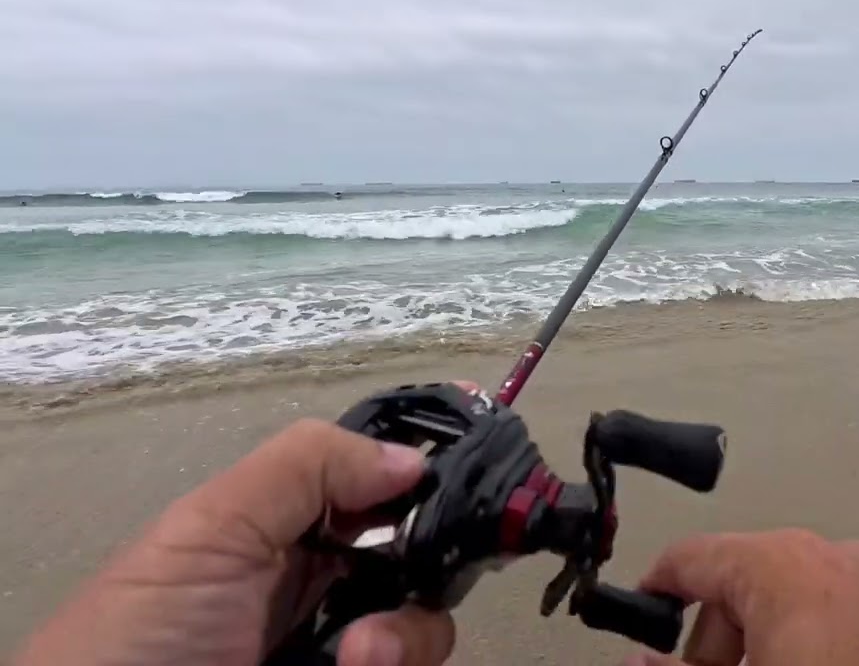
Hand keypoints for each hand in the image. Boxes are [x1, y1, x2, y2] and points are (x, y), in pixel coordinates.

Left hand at [13, 416, 456, 665]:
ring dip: (409, 634)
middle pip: (421, 564)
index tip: (460, 494)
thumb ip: (309, 467)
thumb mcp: (214, 525)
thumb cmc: (151, 627)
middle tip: (415, 579)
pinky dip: (396, 665)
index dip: (423, 492)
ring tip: (360, 655)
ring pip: (425, 630)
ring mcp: (340, 654)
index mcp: (288, 535)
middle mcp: (324, 593)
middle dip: (430, 568)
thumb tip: (414, 460)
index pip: (382, 498)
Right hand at [625, 529, 858, 665]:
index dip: (654, 590)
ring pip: (796, 597)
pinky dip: (819, 644)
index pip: (691, 557)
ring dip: (768, 641)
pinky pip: (844, 613)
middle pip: (744, 577)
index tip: (640, 616)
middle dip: (717, 636)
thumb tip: (641, 665)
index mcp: (783, 567)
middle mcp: (835, 559)